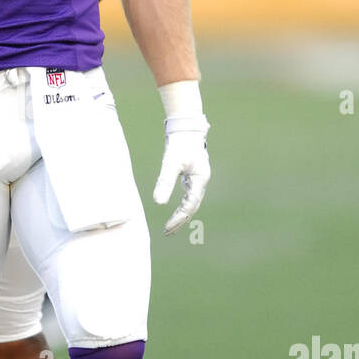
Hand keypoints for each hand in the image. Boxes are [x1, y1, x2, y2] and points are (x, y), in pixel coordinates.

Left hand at [153, 116, 210, 235]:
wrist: (185, 125)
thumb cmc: (180, 142)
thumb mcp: (170, 162)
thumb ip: (165, 182)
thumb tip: (158, 202)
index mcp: (200, 180)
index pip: (189, 206)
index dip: (178, 218)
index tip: (167, 228)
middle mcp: (201, 180)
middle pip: (192, 207)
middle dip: (181, 220)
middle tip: (167, 232)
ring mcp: (198, 177)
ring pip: (191, 201)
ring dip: (182, 214)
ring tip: (170, 226)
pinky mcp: (192, 174)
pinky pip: (189, 194)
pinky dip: (182, 204)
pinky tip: (176, 209)